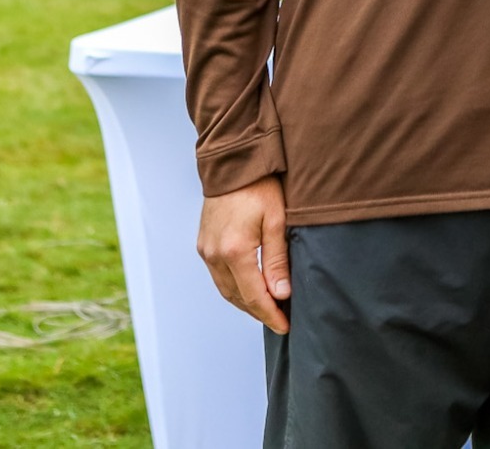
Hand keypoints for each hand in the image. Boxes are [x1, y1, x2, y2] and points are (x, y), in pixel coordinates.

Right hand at [198, 174, 290, 331]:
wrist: (233, 162)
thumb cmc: (260, 186)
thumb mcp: (277, 221)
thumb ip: (278, 260)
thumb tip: (281, 294)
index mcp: (234, 251)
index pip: (254, 296)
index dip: (270, 315)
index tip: (286, 326)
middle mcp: (214, 255)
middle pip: (237, 298)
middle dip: (259, 313)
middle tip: (280, 321)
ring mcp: (205, 250)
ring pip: (225, 290)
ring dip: (245, 303)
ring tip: (268, 309)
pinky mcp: (203, 244)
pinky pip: (218, 277)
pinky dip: (234, 288)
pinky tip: (249, 289)